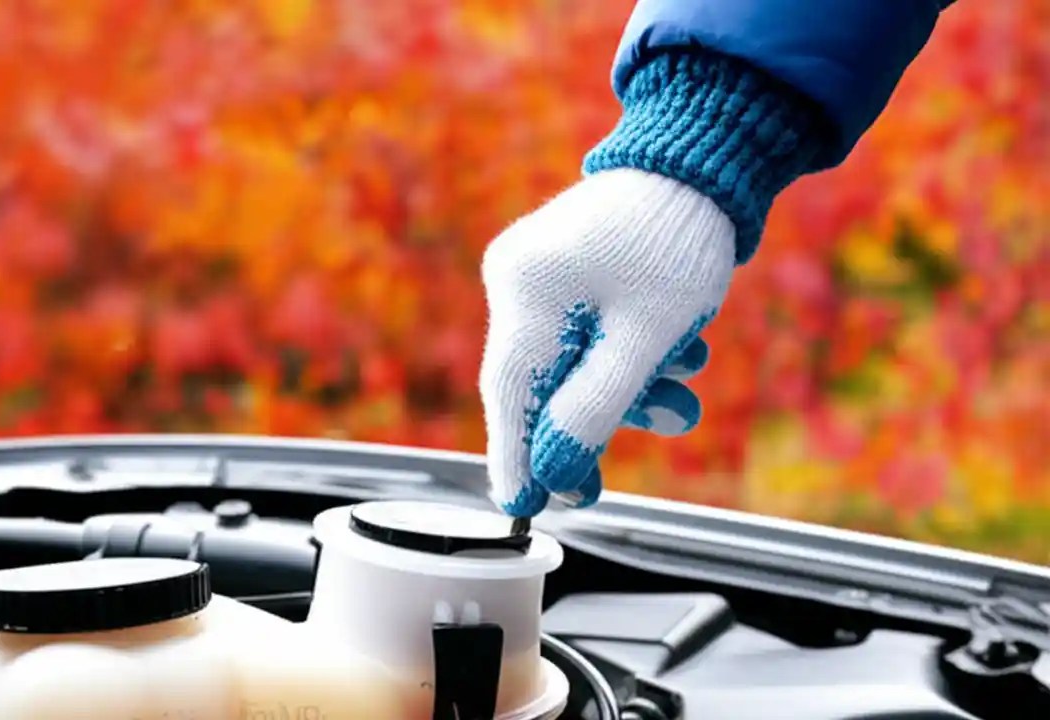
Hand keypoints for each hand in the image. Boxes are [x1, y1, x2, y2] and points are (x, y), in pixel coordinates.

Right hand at [480, 167, 734, 516]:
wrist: (704, 158)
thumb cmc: (679, 239)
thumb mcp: (646, 339)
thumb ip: (595, 408)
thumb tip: (554, 471)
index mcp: (526, 287)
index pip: (508, 390)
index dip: (515, 455)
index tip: (521, 508)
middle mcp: (516, 277)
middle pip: (539, 380)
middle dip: (589, 423)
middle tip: (607, 478)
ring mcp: (536, 271)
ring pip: (568, 360)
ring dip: (625, 388)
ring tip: (684, 395)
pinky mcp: (561, 269)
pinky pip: (581, 332)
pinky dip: (624, 355)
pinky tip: (678, 353)